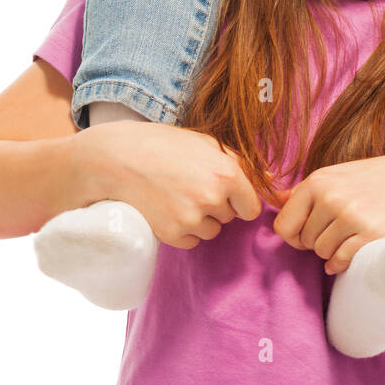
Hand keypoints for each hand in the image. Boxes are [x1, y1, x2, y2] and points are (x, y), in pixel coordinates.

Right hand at [75, 120, 263, 250]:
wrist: (116, 158)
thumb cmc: (162, 145)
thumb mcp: (204, 143)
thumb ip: (238, 163)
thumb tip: (269, 180)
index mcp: (226, 172)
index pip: (251, 207)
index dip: (238, 201)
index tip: (223, 193)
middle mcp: (213, 197)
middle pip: (229, 218)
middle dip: (215, 206)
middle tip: (189, 186)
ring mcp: (192, 218)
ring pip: (210, 231)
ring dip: (199, 220)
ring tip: (175, 196)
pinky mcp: (172, 234)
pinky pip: (190, 242)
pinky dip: (181, 231)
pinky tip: (165, 209)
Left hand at [271, 154, 384, 274]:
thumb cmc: (380, 182)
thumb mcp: (342, 174)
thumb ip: (309, 189)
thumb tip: (275, 199)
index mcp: (318, 180)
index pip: (284, 225)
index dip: (296, 234)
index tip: (312, 232)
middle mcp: (330, 198)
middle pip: (304, 242)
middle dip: (319, 242)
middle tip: (343, 230)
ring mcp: (349, 218)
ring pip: (322, 254)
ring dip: (334, 252)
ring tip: (356, 235)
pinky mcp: (369, 237)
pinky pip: (340, 262)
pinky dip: (345, 263)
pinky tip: (359, 251)